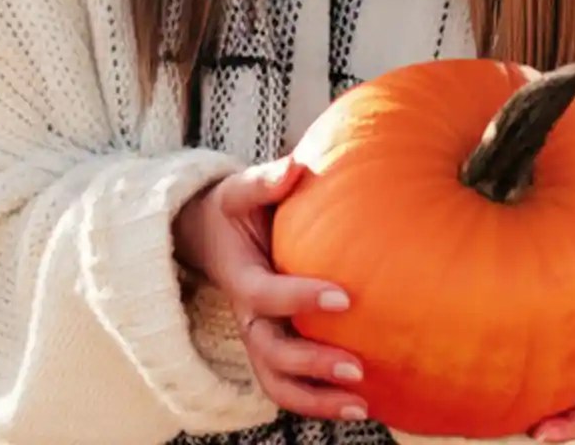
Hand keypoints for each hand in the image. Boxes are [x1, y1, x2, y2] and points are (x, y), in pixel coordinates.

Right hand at [173, 157, 369, 421]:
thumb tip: (296, 167)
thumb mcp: (241, 189)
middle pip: (270, 353)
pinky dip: (321, 401)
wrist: (209, 237)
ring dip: (317, 399)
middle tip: (357, 368)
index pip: (266, 295)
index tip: (343, 296)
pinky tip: (365, 405)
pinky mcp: (274, 349)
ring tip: (362, 406)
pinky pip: (291, 385)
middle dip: (311, 365)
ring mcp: (260, 337)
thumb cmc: (235, 210)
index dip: (299, 298)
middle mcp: (248, 316)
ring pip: (277, 382)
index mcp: (241, 276)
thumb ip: (266, 180)